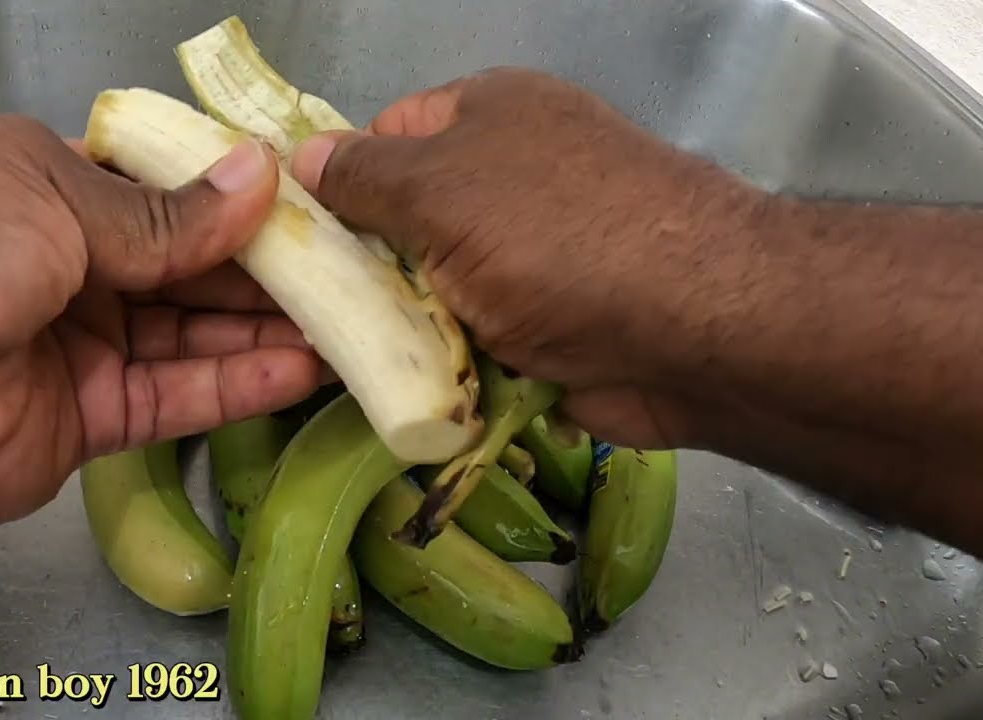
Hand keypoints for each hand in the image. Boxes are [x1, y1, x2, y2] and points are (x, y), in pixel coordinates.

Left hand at [0, 115, 322, 545]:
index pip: (161, 190)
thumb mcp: (53, 197)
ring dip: (268, 328)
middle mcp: (65, 264)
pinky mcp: (91, 418)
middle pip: (188, 265)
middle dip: (267, 267)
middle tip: (348, 268)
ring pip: (193, 332)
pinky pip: (178, 394)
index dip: (233, 195)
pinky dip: (239, 383)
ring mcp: (79, 344)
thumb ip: (166, 211)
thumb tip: (260, 176)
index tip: (308, 200)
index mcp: (43, 188)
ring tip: (349, 322)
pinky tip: (303, 370)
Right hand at [291, 68, 769, 446]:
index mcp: (487, 116)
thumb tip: (301, 158)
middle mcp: (512, 180)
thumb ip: (363, 177)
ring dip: (403, 332)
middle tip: (303, 319)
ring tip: (342, 368)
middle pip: (406, 225)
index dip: (336, 183)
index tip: (289, 241)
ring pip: (436, 295)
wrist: (693, 330)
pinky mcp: (551, 331)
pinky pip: (474, 348)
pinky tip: (406, 395)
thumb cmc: (556, 238)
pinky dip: (447, 372)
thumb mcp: (439, 191)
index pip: (384, 137)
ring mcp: (534, 260)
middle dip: (364, 272)